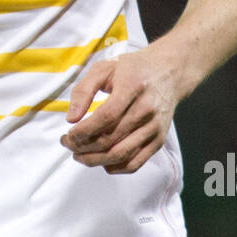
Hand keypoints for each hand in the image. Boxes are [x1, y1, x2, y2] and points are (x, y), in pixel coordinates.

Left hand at [60, 43, 182, 173]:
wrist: (169, 72)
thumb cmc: (133, 69)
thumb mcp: (103, 69)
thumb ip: (83, 91)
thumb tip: (71, 119)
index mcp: (133, 86)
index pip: (106, 116)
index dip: (83, 131)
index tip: (67, 134)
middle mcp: (147, 109)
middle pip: (111, 138)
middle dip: (83, 147)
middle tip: (68, 144)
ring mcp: (155, 127)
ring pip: (121, 154)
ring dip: (95, 160)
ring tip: (79, 155)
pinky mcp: (159, 140)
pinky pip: (135, 163)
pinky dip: (115, 168)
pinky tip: (101, 161)